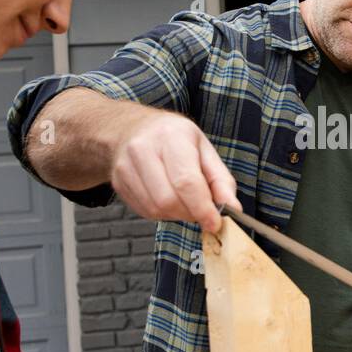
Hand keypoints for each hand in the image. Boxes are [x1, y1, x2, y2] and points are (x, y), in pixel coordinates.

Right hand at [111, 106, 240, 233]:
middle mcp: (143, 149)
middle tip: (200, 210)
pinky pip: (144, 211)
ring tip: (184, 201)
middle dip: (190, 213)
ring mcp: (126, 167)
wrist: (131, 128)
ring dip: (176, 215)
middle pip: (169, 200)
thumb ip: (221, 180)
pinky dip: (162, 213)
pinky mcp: (118, 183)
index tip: (214, 223)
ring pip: (155, 209)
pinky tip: (167, 198)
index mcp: (171, 136)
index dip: (202, 208)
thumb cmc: (172, 138)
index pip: (186, 181)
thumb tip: (233, 208)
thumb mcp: (203, 149)